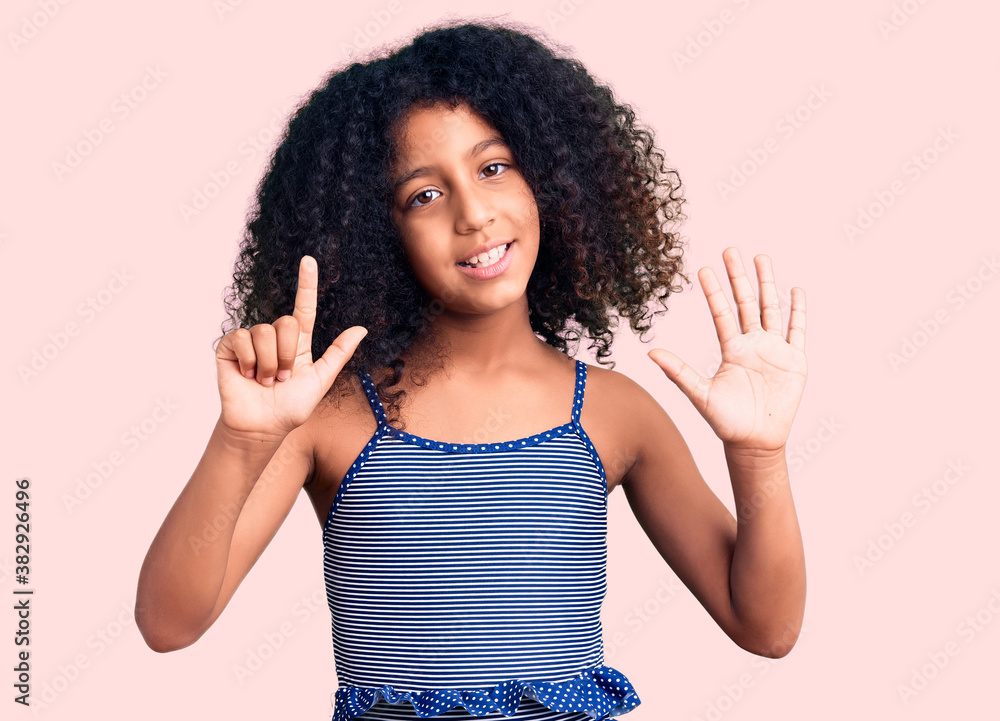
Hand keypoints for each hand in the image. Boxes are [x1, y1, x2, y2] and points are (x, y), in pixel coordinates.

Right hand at [215, 255, 367, 438]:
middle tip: (283, 378)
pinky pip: (241, 338)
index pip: (303, 307)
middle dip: (287, 355)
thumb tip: (361, 329)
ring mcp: (251, 342)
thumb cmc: (290, 408)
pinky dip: (248, 360)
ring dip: (269, 363)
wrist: (262, 427)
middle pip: (285, 322)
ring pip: (264, 332)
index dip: (306, 283)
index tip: (309, 260)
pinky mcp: (229, 348)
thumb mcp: (321, 380)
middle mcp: (274, 338)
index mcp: (297, 343)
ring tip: (265, 380)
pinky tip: (247, 375)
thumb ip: (338, 353)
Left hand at [648, 247, 806, 451]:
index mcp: (731, 350)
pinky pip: (797, 331)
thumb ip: (678, 372)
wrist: (755, 442)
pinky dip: (798, 312)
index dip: (714, 292)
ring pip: (771, 309)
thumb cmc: (726, 422)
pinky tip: (796, 292)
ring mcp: (774, 350)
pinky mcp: (794, 361)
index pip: (721, 313)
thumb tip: (650, 353)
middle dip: (738, 277)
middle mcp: (752, 344)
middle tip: (730, 250)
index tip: (704, 269)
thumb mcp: (700, 395)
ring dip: (767, 284)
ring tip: (761, 258)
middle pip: (745, 303)